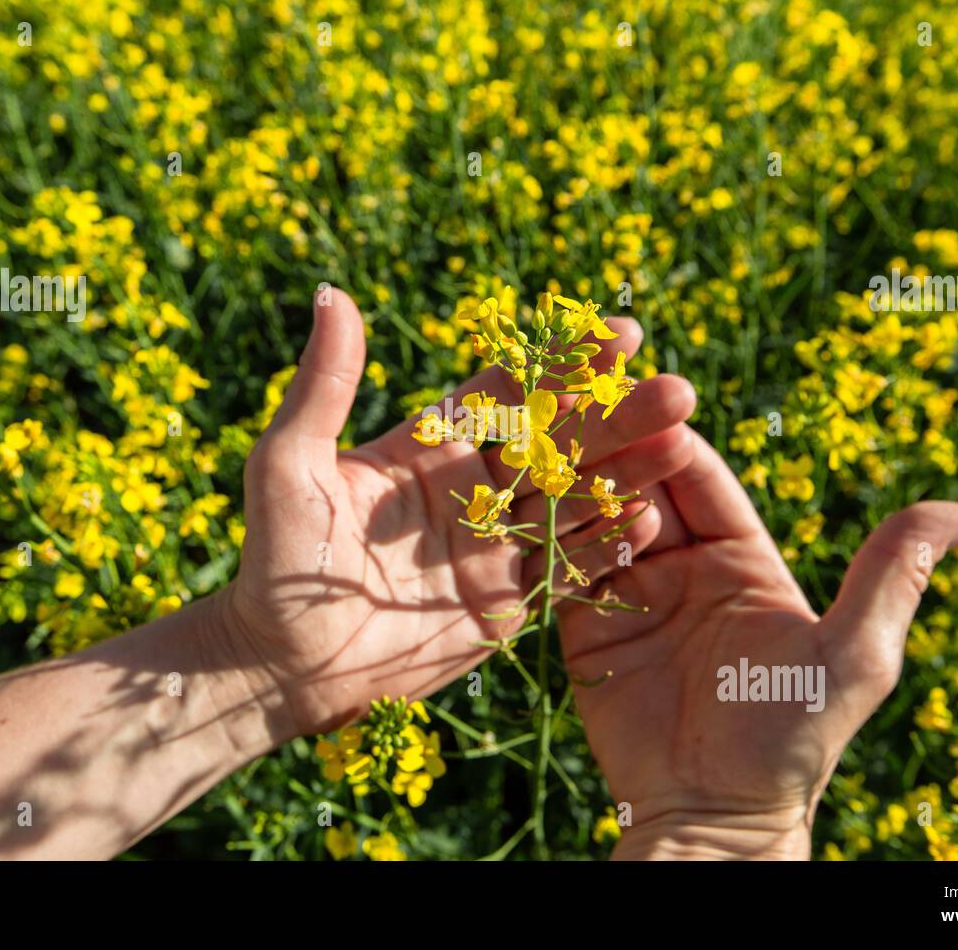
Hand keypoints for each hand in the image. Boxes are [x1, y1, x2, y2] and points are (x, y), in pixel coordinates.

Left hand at [219, 288, 698, 738]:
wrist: (281, 664)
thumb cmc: (274, 558)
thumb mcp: (289, 464)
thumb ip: (324, 386)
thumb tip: (333, 292)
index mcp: (430, 446)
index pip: (510, 392)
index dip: (566, 363)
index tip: (622, 332)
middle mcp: (471, 489)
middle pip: (557, 442)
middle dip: (616, 416)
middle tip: (678, 391)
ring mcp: (492, 546)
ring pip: (572, 501)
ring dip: (626, 474)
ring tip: (684, 446)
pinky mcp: (504, 602)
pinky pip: (566, 570)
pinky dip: (606, 548)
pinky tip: (652, 522)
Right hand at [558, 432, 957, 858]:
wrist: (711, 812)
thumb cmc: (791, 738)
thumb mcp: (855, 653)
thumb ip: (894, 573)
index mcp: (742, 559)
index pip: (700, 477)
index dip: (673, 434)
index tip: (646, 390)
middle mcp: (682, 569)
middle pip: (642, 486)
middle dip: (617, 444)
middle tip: (582, 400)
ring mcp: (630, 598)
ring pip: (597, 519)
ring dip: (578, 482)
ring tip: (550, 443)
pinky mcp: (585, 630)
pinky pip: (564, 569)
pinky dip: (552, 535)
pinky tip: (535, 507)